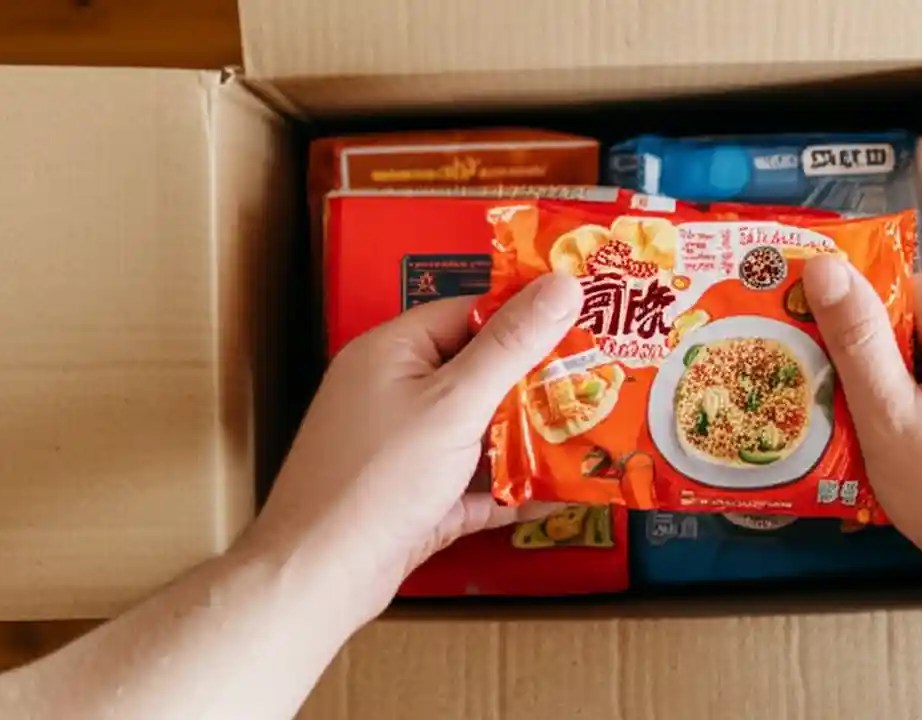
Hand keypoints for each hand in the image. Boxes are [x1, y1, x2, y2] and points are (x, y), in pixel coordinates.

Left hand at [242, 273, 582, 625]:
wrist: (318, 576)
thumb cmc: (378, 477)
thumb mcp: (455, 402)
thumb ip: (511, 345)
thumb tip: (563, 282)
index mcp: (393, 351)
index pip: (468, 312)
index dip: (526, 313)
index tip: (586, 315)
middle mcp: (395, 393)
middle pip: (480, 372)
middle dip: (539, 379)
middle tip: (603, 375)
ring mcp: (406, 449)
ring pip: (481, 430)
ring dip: (531, 436)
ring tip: (595, 429)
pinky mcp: (417, 500)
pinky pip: (475, 483)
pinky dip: (513, 487)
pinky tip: (562, 493)